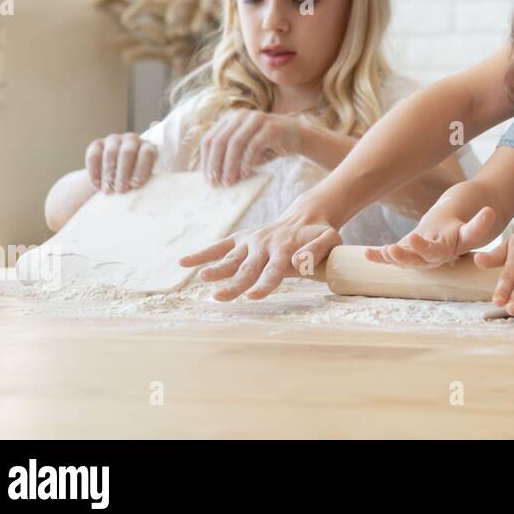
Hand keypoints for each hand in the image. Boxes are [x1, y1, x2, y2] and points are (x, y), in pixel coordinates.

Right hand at [86, 133, 157, 194]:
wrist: (115, 176)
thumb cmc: (134, 179)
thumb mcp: (141, 179)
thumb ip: (142, 180)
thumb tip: (139, 189)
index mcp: (147, 146)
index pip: (147, 152)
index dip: (142, 168)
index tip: (136, 185)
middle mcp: (131, 140)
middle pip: (127, 152)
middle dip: (124, 172)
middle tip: (121, 190)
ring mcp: (114, 140)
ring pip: (110, 153)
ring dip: (109, 173)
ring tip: (108, 190)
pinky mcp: (97, 144)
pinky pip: (94, 155)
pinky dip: (94, 171)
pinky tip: (97, 185)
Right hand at [179, 199, 340, 300]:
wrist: (305, 216)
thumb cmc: (319, 235)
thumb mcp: (330, 239)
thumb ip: (319, 250)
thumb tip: (300, 261)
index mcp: (285, 249)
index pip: (273, 270)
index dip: (264, 284)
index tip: (252, 296)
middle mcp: (264, 245)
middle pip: (248, 269)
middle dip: (234, 284)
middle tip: (219, 297)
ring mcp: (250, 242)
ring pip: (231, 259)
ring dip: (216, 269)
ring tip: (202, 278)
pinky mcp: (240, 239)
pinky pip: (219, 246)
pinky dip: (202, 254)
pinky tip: (183, 262)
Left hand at [200, 111, 302, 186]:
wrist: (297, 136)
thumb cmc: (267, 146)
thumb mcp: (244, 149)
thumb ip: (229, 156)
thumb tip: (213, 177)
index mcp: (229, 119)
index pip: (209, 139)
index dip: (206, 160)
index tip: (208, 179)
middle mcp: (240, 116)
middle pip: (219, 141)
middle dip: (215, 164)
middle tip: (216, 183)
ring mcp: (256, 119)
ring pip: (235, 143)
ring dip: (230, 166)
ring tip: (229, 182)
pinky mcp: (271, 127)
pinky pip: (254, 146)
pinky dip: (247, 162)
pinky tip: (246, 174)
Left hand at [367, 205, 496, 268]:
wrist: (443, 238)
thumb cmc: (457, 230)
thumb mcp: (468, 227)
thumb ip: (478, 224)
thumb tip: (490, 211)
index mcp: (457, 245)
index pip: (463, 240)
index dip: (457, 236)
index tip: (454, 233)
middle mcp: (438, 256)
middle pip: (429, 256)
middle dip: (414, 253)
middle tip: (404, 245)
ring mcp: (420, 258)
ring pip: (409, 260)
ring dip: (397, 256)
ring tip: (388, 249)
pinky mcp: (405, 255)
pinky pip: (391, 258)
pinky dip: (378, 256)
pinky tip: (367, 252)